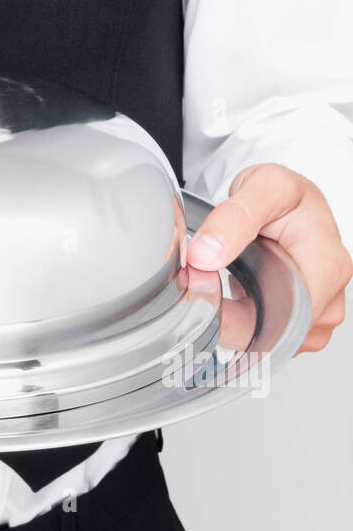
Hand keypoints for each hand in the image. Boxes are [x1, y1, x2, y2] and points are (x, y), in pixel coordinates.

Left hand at [187, 163, 352, 352]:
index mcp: (328, 266)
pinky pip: (272, 338)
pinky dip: (246, 324)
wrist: (287, 200)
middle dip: (231, 320)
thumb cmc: (286, 195)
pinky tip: (234, 298)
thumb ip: (233, 218)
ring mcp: (318, 311)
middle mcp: (329, 294)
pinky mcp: (303, 320)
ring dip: (237, 323)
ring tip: (218, 287)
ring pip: (273, 342)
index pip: (287, 319)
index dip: (239, 318)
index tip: (204, 296)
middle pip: (278, 336)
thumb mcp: (262, 187)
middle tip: (200, 288)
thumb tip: (205, 255)